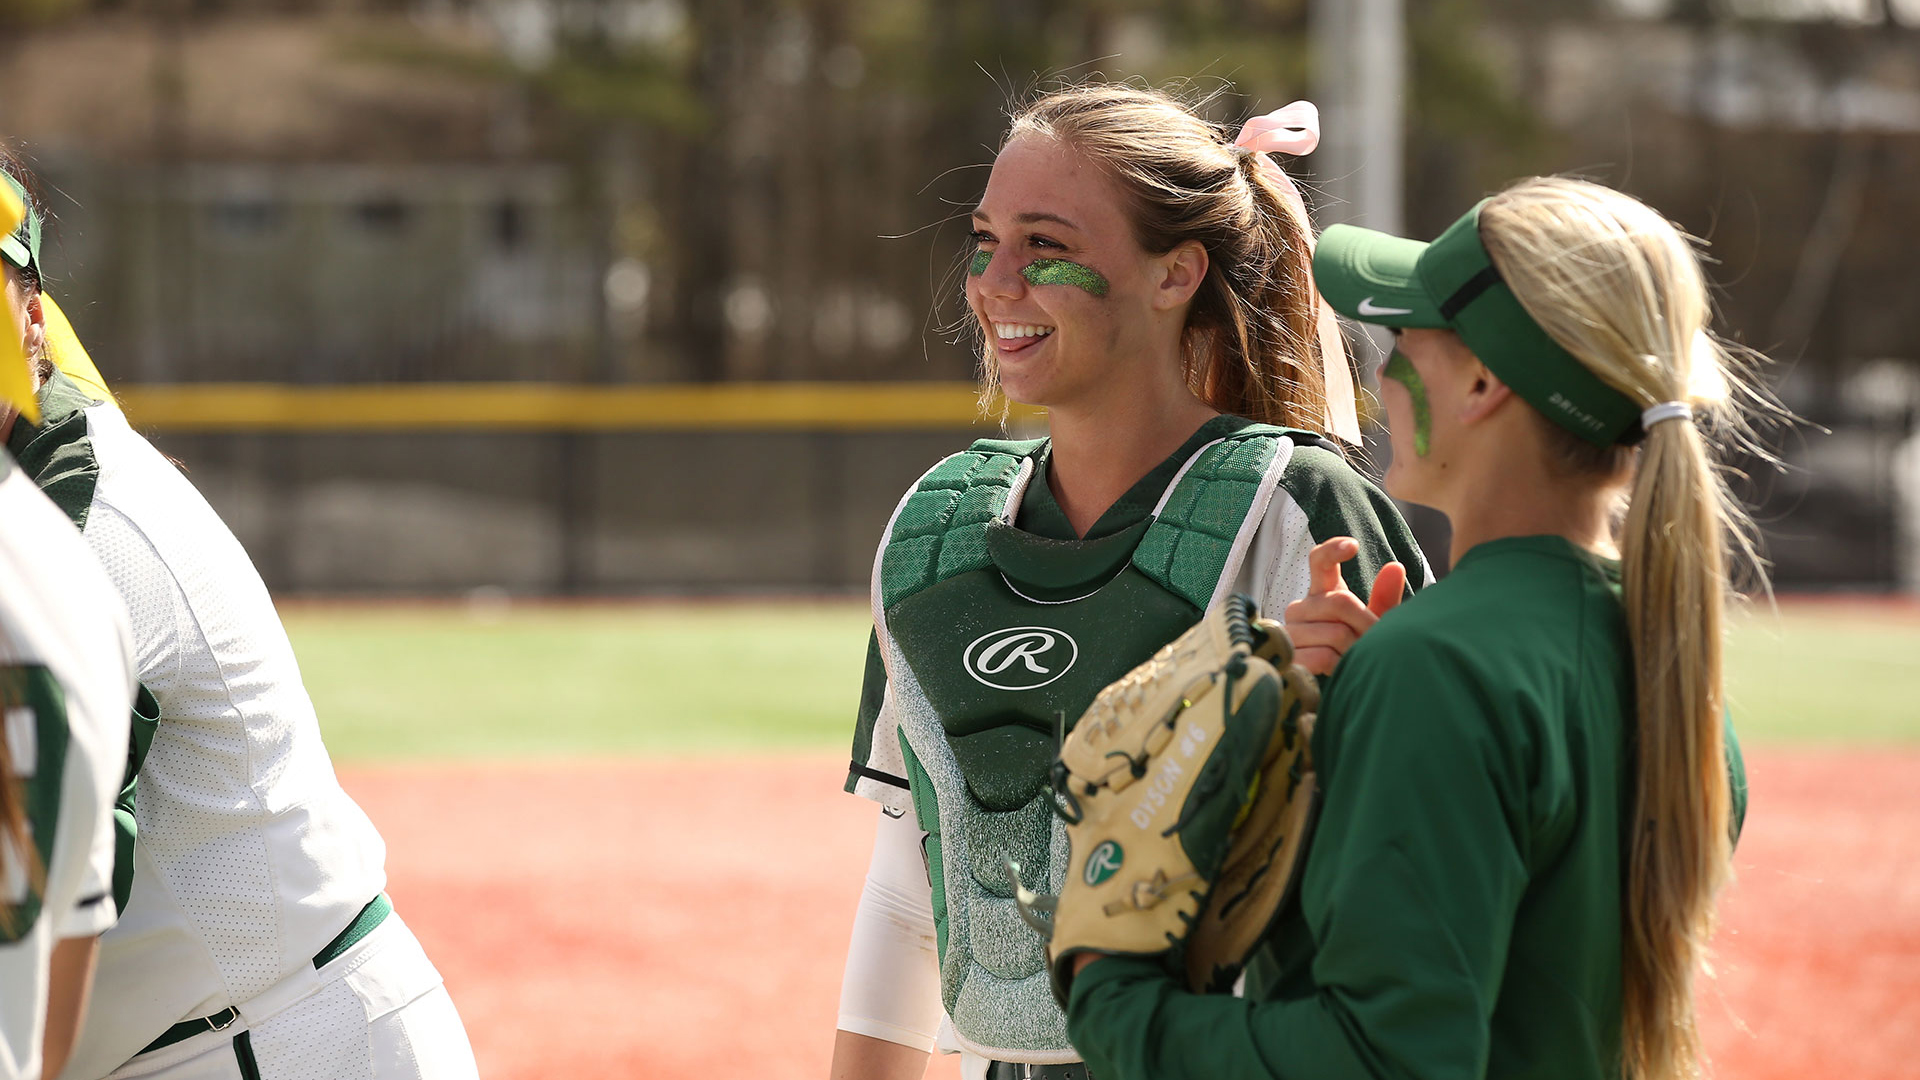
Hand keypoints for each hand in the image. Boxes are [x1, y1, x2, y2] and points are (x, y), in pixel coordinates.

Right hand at [1283, 538, 1405, 676]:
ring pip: (1335, 633)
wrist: (1337, 691)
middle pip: (1341, 602)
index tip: (1353, 546)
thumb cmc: (1355, 653)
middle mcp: (1300, 608)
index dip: (1333, 550)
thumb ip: (1384, 599)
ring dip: (1355, 650)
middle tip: (1375, 643)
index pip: (1319, 561)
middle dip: (1367, 625)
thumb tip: (1395, 567)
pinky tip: (1340, 672)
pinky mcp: (1286, 658)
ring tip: (1355, 661)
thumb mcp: (1373, 625)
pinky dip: (1341, 666)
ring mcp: (1290, 633)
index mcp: (1321, 594)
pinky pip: (1323, 656)